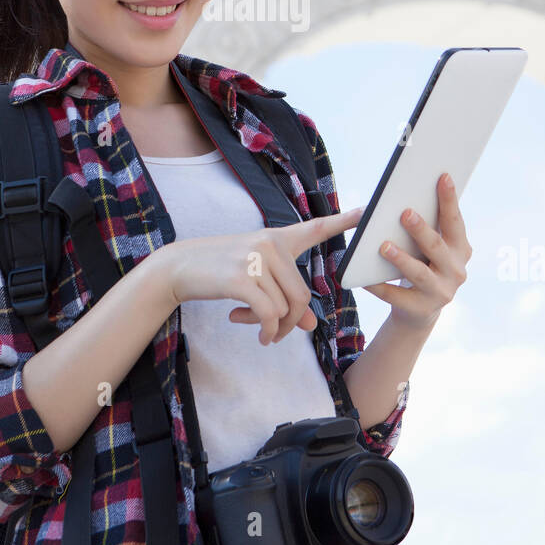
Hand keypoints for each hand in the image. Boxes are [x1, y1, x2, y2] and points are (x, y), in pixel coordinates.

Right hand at [149, 206, 363, 345]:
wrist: (178, 268)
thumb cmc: (219, 272)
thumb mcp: (256, 281)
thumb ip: (285, 298)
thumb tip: (308, 324)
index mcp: (276, 238)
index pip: (315, 228)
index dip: (343, 221)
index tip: (366, 211)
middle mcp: (270, 244)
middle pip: (302, 296)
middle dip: (290, 322)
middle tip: (272, 332)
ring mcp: (256, 259)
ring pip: (286, 308)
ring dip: (274, 327)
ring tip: (254, 325)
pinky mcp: (242, 278)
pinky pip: (269, 314)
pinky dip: (266, 330)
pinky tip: (254, 332)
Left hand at [364, 174, 471, 329]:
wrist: (419, 311)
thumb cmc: (424, 264)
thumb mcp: (431, 248)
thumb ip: (429, 226)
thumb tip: (408, 194)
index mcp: (461, 250)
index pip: (455, 222)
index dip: (449, 200)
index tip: (443, 177)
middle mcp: (456, 272)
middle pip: (437, 248)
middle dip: (421, 230)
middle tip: (405, 213)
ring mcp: (441, 293)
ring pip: (419, 273)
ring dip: (401, 259)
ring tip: (383, 246)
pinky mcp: (421, 310)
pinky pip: (396, 296)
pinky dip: (380, 287)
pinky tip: (365, 278)